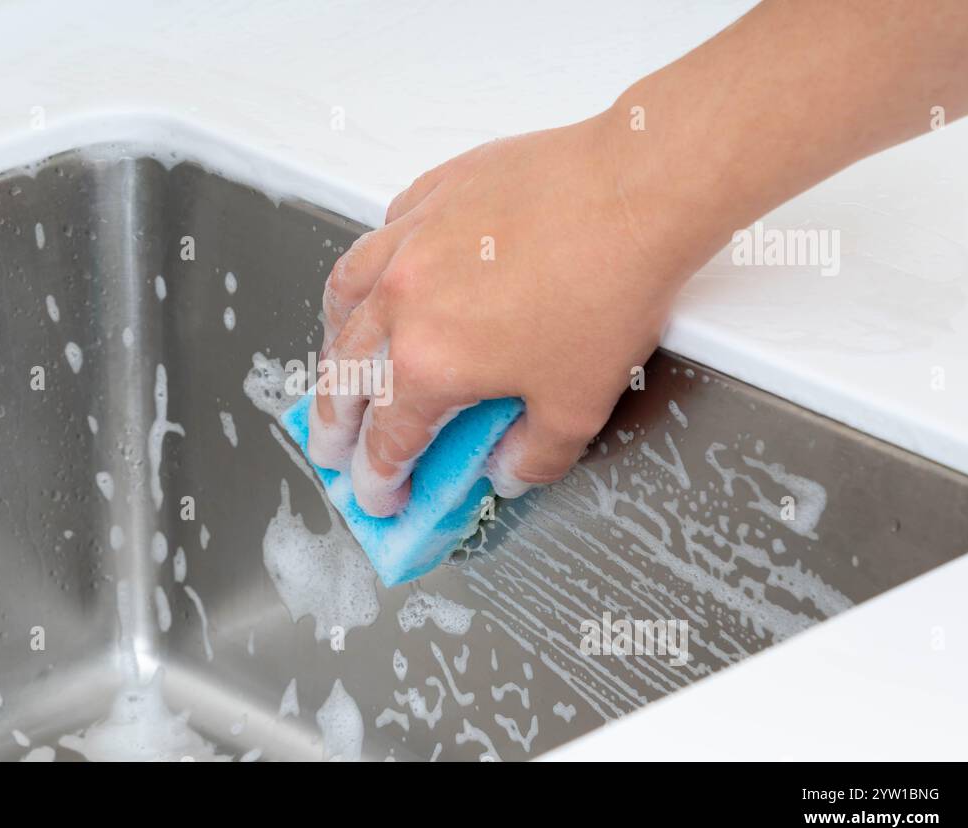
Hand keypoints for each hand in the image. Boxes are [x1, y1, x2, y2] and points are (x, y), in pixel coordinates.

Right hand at [308, 116, 695, 515]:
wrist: (636, 191)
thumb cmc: (610, 288)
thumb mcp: (579, 405)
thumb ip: (534, 456)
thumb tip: (507, 472)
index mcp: (428, 362)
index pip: (385, 440)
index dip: (377, 480)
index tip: (381, 496)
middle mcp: (401, 301)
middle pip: (344, 375)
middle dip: (333, 425)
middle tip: (331, 447)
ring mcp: (409, 242)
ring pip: (342, 298)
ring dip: (332, 344)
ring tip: (335, 364)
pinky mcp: (431, 194)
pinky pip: (378, 235)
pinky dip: (367, 269)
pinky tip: (380, 278)